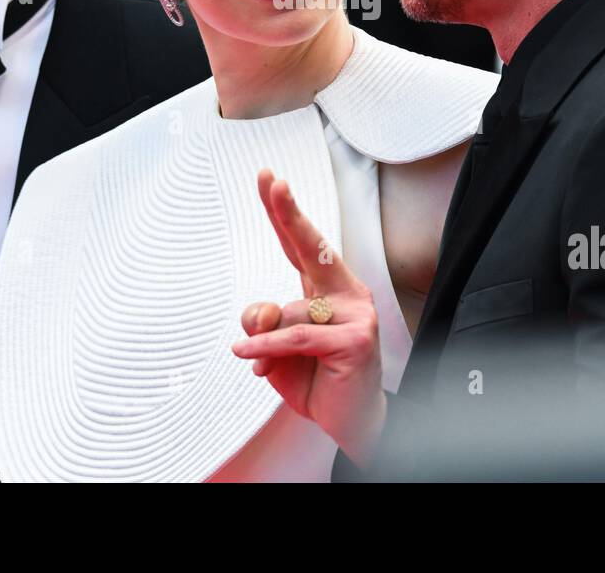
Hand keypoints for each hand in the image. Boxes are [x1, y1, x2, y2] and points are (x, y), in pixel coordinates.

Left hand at [232, 169, 387, 467]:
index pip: (302, 245)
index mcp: (329, 289)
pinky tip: (248, 356)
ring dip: (265, 341)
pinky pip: (296, 337)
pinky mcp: (356, 339)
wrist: (354, 424)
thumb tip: (259, 314)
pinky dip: (267, 348)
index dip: (285, 214)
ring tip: (259, 360)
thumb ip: (264, 324)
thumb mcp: (276, 350)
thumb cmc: (319, 381)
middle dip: (288, 213)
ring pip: (289, 311)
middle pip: (312, 246)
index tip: (270, 181)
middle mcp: (347, 293)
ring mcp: (356, 314)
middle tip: (273, 182)